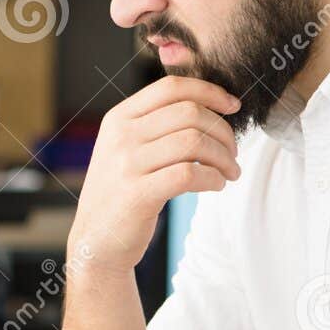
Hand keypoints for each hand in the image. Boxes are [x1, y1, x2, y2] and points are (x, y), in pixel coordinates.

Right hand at [68, 77, 241, 270]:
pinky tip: (216, 185)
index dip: (210, 92)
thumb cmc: (121, 192)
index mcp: (119, 118)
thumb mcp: (126, 149)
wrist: (95, 241)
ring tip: (230, 172)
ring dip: (224, 157)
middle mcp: (121, 136)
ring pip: (194, 142)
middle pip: (189, 113)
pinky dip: (213, 178)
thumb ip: (155, 124)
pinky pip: (190, 174)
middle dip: (223, 131)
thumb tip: (208, 103)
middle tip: (233, 153)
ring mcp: (127, 165)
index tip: (233, 106)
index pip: (171, 87)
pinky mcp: (138, 194)